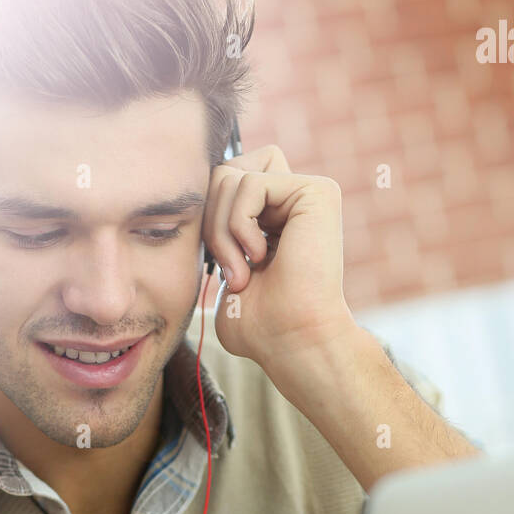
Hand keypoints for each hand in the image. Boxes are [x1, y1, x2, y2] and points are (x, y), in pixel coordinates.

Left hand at [201, 144, 355, 387]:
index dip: (208, 216)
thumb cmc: (260, 325)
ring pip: (231, 175)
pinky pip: (250, 183)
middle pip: (223, 172)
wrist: (292, 342)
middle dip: (211, 223)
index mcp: (273, 216)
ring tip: (243, 270)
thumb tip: (195, 200)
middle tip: (231, 269)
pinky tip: (260, 256)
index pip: (222, 180)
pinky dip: (240, 224)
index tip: (221, 264)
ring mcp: (307, 193)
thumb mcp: (225, 270)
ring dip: (223, 230)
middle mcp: (292, 199)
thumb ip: (215, 229)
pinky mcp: (317, 192)